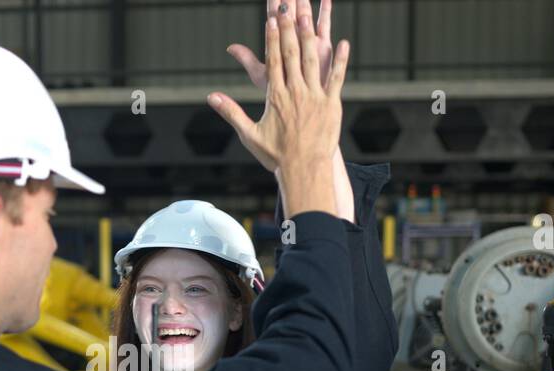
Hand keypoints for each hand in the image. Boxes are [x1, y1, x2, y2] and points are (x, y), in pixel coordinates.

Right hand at [208, 2, 347, 216]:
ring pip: (312, 60)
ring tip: (307, 17)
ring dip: (310, 36)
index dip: (272, 37)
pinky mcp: (332, 104)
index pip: (273, 60)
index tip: (272, 19)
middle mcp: (295, 92)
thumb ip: (231, 112)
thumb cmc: (276, 155)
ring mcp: (315, 96)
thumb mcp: (249, 134)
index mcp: (276, 97)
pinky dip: (340, 60)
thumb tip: (211, 97)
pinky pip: (337, 78)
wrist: (304, 171)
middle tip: (288, 7)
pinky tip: (343, 43)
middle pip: (291, 53)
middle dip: (289, 28)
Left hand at [228, 0, 335, 94]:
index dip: (271, 6)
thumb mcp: (263, 77)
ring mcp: (308, 43)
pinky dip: (326, 12)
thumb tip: (229, 47)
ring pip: (305, 17)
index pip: (271, 20)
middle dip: (287, 0)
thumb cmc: (282, 98)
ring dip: (303, 2)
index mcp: (277, 47)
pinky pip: (325, 27)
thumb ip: (248, 60)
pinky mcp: (323, 48)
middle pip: (289, 16)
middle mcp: (293, 42)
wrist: (302, 112)